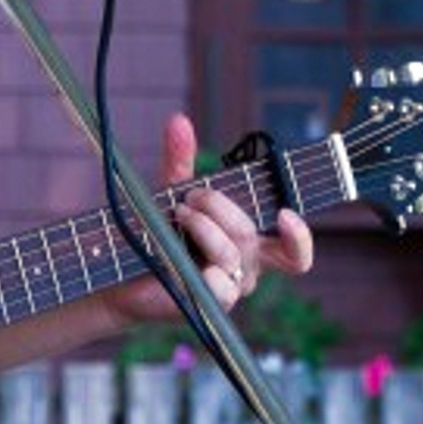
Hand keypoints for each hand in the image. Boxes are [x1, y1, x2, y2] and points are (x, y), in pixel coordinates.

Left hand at [103, 113, 314, 326]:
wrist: (123, 270)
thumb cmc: (157, 231)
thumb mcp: (171, 192)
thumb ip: (180, 160)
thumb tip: (178, 120)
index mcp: (249, 241)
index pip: (293, 249)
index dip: (299, 235)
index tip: (286, 214)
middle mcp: (246, 266)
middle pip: (252, 236)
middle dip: (221, 208)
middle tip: (190, 198)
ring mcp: (228, 286)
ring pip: (232, 254)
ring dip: (204, 228)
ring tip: (179, 215)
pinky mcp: (207, 303)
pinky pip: (218, 286)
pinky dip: (203, 268)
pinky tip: (184, 259)